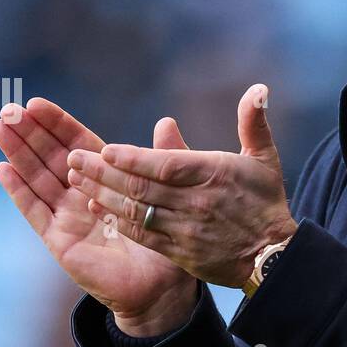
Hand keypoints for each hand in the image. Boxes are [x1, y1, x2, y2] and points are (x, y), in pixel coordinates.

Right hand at [0, 98, 197, 329]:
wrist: (160, 289)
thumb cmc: (166, 244)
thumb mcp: (168, 195)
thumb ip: (164, 158)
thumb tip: (166, 120)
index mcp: (107, 180)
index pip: (77, 144)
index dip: (56, 124)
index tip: (35, 103)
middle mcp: (83, 195)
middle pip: (51, 157)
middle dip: (29, 133)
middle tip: (7, 110)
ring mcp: (68, 217)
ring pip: (37, 179)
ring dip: (18, 154)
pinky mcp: (60, 240)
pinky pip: (36, 212)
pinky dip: (19, 191)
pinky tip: (3, 170)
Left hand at [64, 84, 297, 288]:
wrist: (273, 257)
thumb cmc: (265, 202)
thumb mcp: (264, 159)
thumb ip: (253, 122)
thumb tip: (259, 89)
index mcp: (214, 175)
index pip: (167, 165)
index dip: (134, 158)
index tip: (105, 149)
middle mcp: (197, 202)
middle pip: (142, 186)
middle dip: (103, 172)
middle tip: (74, 158)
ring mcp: (186, 230)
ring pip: (137, 210)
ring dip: (102, 194)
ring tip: (76, 179)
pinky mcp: (180, 253)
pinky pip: (142, 235)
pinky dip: (117, 221)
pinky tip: (97, 207)